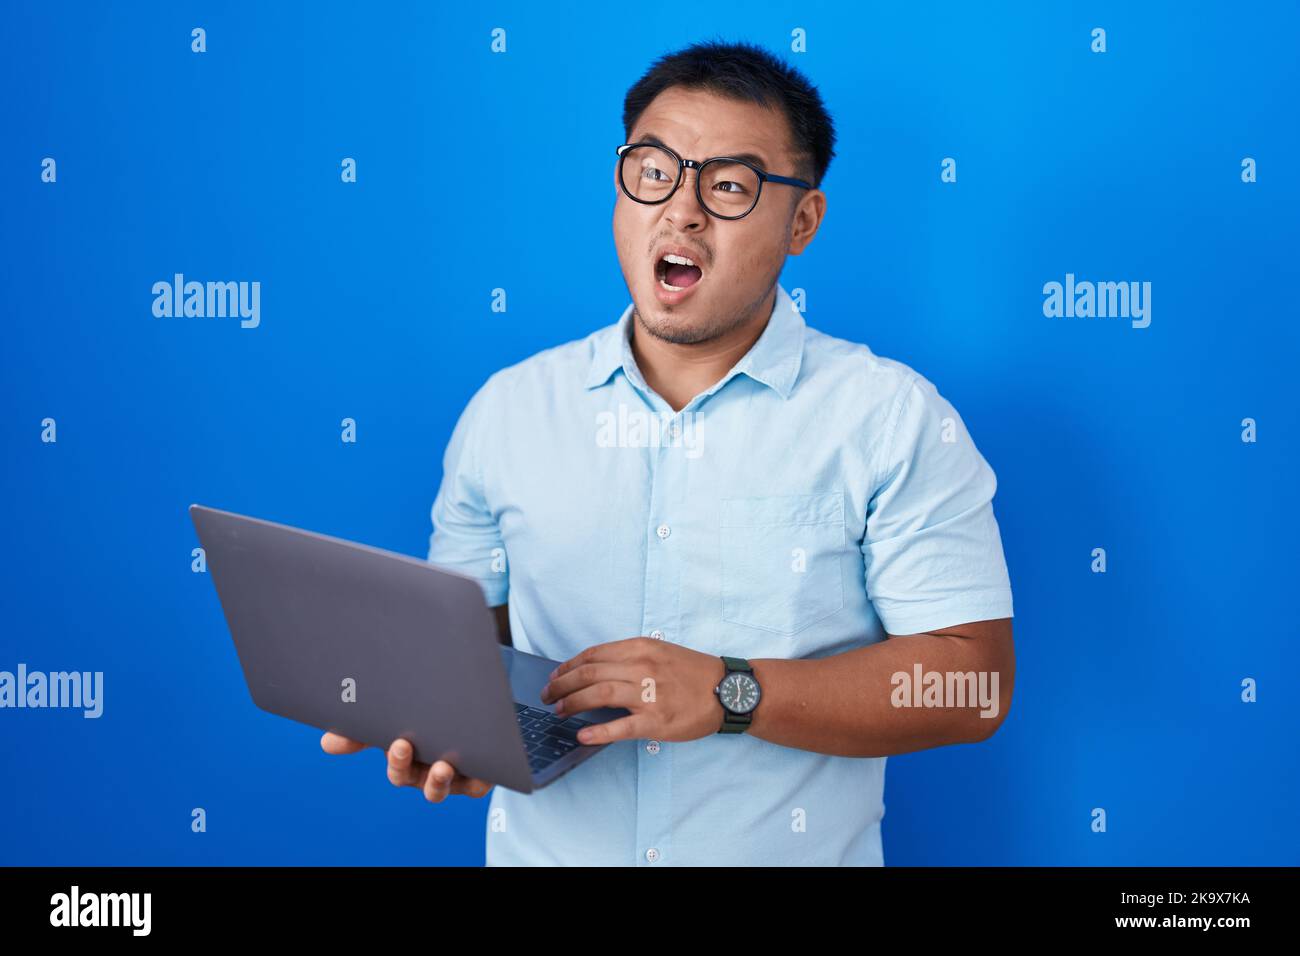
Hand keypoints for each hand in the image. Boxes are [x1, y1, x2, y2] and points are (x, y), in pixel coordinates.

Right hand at [320, 732, 493, 801]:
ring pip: (442, 787)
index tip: (396, 743)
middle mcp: (427, 772)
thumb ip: (366, 730)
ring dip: (438, 780)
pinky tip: (479, 766)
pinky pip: (479, 784)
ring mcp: (455, 777)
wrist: (477, 711)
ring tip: (442, 766)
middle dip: (405, 765)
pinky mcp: (482, 777)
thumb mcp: (401, 718)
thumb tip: (327, 742)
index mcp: (408, 760)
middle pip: (413, 779)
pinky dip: (478, 779)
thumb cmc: (432, 720)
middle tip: (403, 746)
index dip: (396, 760)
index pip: (396, 768)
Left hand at [539, 637, 726, 744]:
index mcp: (641, 647)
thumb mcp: (661, 651)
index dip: (568, 666)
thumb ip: (630, 658)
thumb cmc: (693, 672)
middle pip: (589, 673)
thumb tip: (594, 670)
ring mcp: (650, 694)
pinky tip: (582, 735)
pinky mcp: (657, 721)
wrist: (728, 690)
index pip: (593, 654)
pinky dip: (597, 731)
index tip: (556, 675)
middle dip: (562, 684)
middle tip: (548, 695)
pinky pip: (621, 726)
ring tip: (559, 711)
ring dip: (572, 703)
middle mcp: (643, 667)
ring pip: (599, 694)